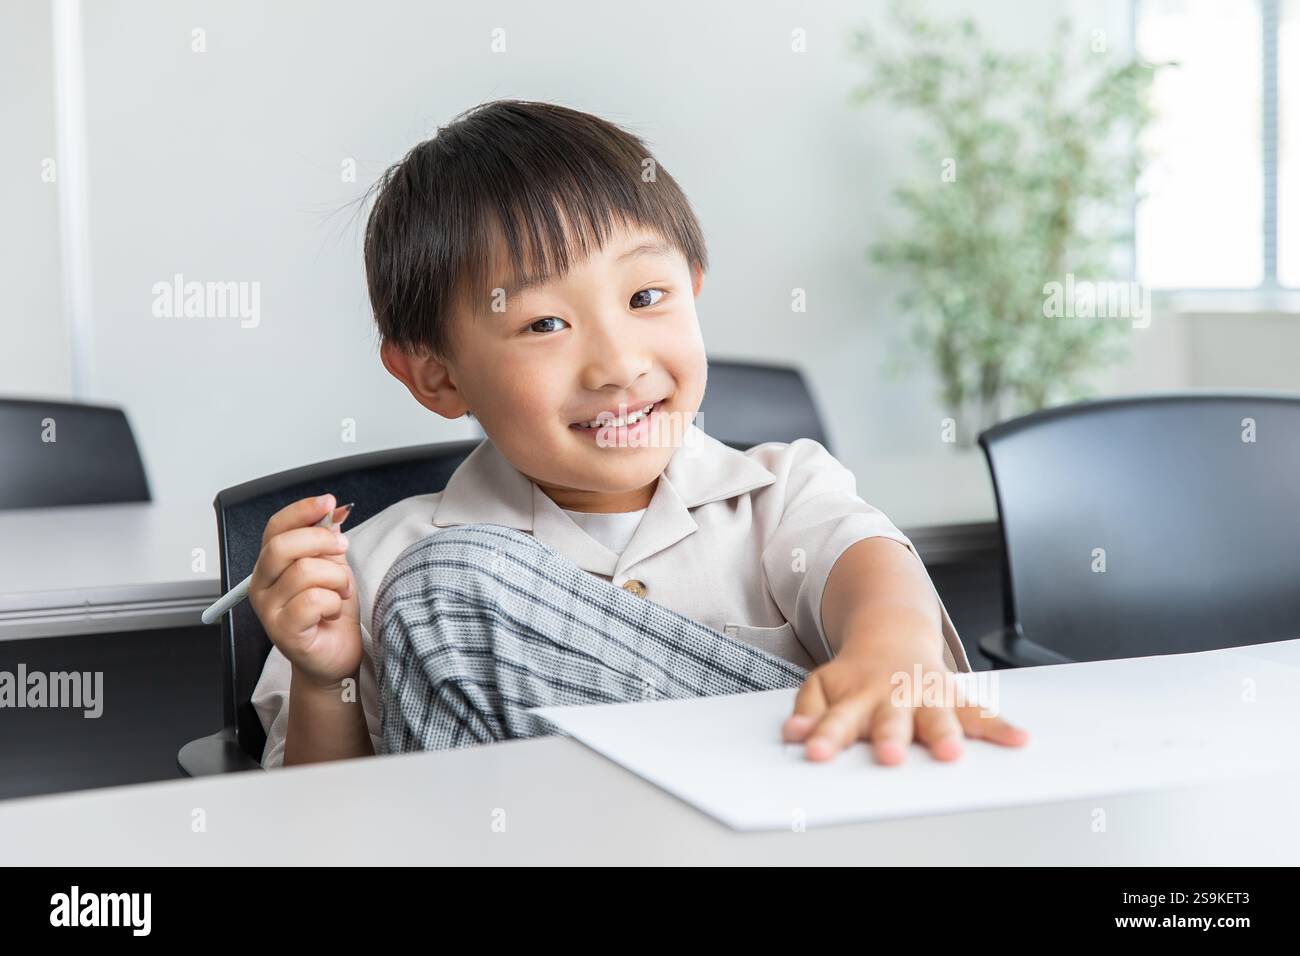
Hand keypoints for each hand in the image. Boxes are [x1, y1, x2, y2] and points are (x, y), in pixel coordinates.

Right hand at [248, 493, 361, 688]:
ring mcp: (269, 609)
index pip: (275, 528)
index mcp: (271, 565)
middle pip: (283, 546)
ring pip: (305, 572)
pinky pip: (313, 601)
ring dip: (336, 579)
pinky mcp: (283, 631)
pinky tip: (331, 612)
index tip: (328, 503)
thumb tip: (332, 510)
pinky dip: (333, 603)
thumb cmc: (331, 612)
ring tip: (340, 592)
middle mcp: (262, 585)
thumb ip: (329, 540)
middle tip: (342, 550)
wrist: (335, 655)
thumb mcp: (333, 567)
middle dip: (321, 542)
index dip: (301, 511)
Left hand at [782, 638, 1028, 764]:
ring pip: (937, 716)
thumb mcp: (822, 686)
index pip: (837, 722)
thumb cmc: (856, 676)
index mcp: (856, 698)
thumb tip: (792, 736)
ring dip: (944, 734)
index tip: (817, 753)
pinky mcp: (955, 697)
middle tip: (890, 755)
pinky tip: (1018, 739)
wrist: (892, 636)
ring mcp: (925, 697)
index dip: (826, 738)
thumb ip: (808, 712)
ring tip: (951, 753)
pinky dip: (999, 727)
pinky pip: (979, 713)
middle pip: (891, 721)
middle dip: (892, 738)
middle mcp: (892, 698)